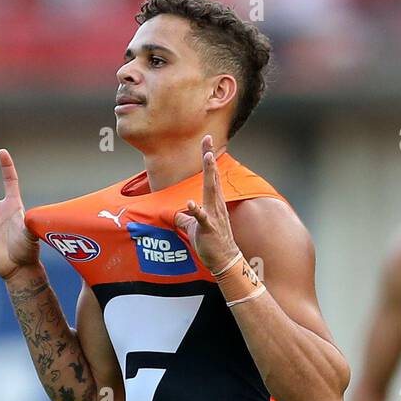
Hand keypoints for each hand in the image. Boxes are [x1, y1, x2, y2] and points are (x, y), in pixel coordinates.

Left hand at [173, 135, 238, 273]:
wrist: (225, 261)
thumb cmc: (212, 244)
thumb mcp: (195, 228)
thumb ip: (185, 219)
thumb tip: (175, 214)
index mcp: (213, 203)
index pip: (211, 177)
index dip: (208, 159)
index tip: (207, 141)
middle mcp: (215, 205)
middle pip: (212, 177)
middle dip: (209, 158)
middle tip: (207, 139)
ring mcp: (213, 216)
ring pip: (211, 191)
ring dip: (210, 174)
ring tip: (208, 157)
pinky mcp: (209, 229)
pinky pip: (202, 218)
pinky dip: (196, 210)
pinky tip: (190, 203)